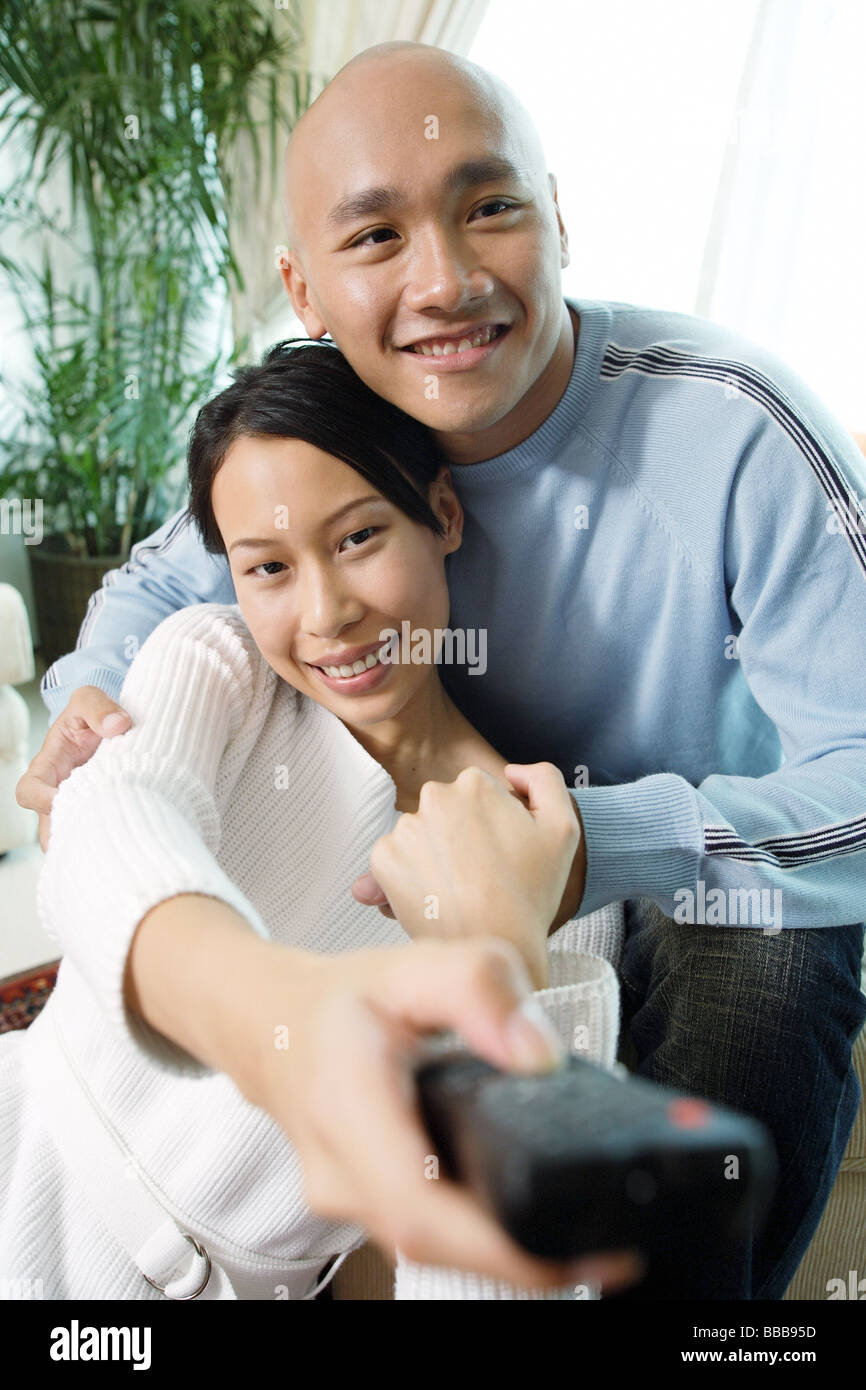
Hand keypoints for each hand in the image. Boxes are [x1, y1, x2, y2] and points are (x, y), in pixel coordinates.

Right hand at [16, 687, 131, 850]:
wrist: (115, 725)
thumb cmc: (94, 713)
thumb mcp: (90, 698)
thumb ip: (98, 707)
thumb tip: (118, 725)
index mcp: (49, 766)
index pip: (29, 791)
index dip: (42, 800)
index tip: (65, 799)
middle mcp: (59, 793)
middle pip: (49, 830)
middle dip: (71, 836)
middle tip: (104, 831)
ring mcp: (80, 808)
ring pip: (75, 841)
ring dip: (96, 843)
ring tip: (123, 837)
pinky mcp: (102, 816)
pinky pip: (102, 839)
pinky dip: (117, 840)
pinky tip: (140, 834)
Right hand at [242, 932, 641, 1293]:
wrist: (271, 1023)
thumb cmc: (340, 998)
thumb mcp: (413, 964)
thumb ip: (481, 987)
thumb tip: (538, 1053)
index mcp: (350, 1109)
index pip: (422, 1209)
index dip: (502, 1248)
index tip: (578, 1253)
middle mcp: (342, 1173)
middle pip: (436, 1245)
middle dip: (525, 1261)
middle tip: (608, 1251)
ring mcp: (347, 1201)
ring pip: (431, 1249)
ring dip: (503, 1253)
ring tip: (582, 1239)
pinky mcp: (365, 1208)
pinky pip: (426, 1235)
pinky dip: (478, 1236)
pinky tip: (525, 1217)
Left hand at [360, 763, 581, 989]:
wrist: (497, 946)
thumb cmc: (532, 893)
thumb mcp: (563, 827)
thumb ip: (543, 780)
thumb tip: (511, 771)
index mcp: (474, 783)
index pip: (475, 796)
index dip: (490, 826)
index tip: (498, 855)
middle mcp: (434, 797)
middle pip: (444, 813)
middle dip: (457, 837)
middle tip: (479, 876)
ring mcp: (405, 829)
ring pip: (419, 837)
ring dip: (432, 857)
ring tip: (458, 891)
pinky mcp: (383, 860)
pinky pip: (394, 862)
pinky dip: (407, 877)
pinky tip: (435, 898)